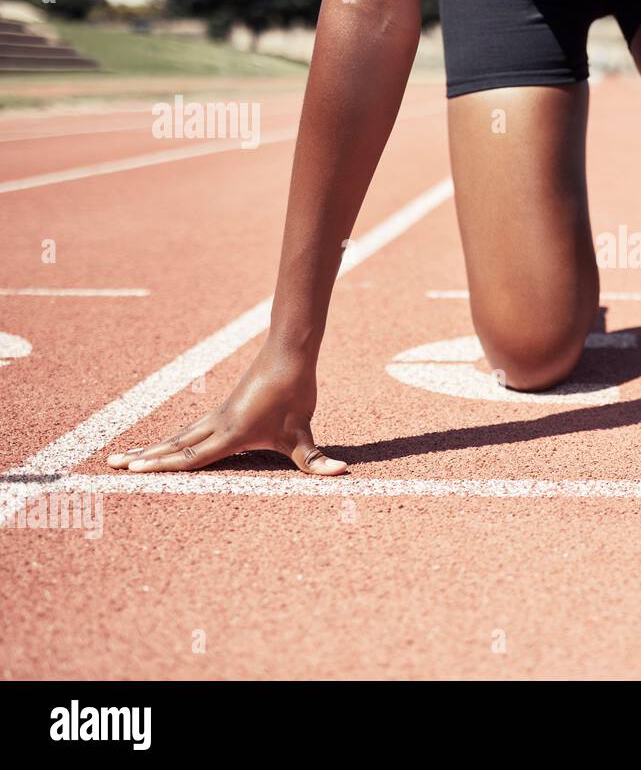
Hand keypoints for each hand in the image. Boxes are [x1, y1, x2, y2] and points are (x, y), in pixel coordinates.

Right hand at [106, 350, 346, 474]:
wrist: (289, 354)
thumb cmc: (295, 393)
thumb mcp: (304, 432)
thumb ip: (317, 459)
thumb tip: (342, 473)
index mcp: (230, 434)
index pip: (191, 456)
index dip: (163, 466)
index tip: (133, 472)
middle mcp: (217, 424)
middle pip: (174, 446)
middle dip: (144, 458)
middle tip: (111, 466)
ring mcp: (217, 415)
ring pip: (178, 436)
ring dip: (152, 448)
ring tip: (124, 457)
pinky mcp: (223, 408)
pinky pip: (190, 428)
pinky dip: (172, 439)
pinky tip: (164, 444)